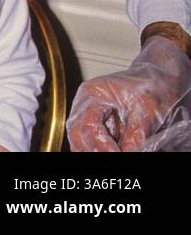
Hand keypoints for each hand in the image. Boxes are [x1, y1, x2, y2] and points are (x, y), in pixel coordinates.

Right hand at [67, 36, 190, 150]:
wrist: (157, 76)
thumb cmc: (151, 85)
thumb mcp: (147, 110)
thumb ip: (136, 133)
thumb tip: (128, 152)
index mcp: (93, 93)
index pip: (88, 125)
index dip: (100, 145)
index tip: (116, 155)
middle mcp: (85, 102)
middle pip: (76, 132)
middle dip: (91, 149)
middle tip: (111, 158)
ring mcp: (88, 110)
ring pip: (78, 136)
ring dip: (90, 149)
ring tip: (109, 155)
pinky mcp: (95, 119)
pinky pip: (87, 137)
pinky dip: (95, 147)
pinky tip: (108, 151)